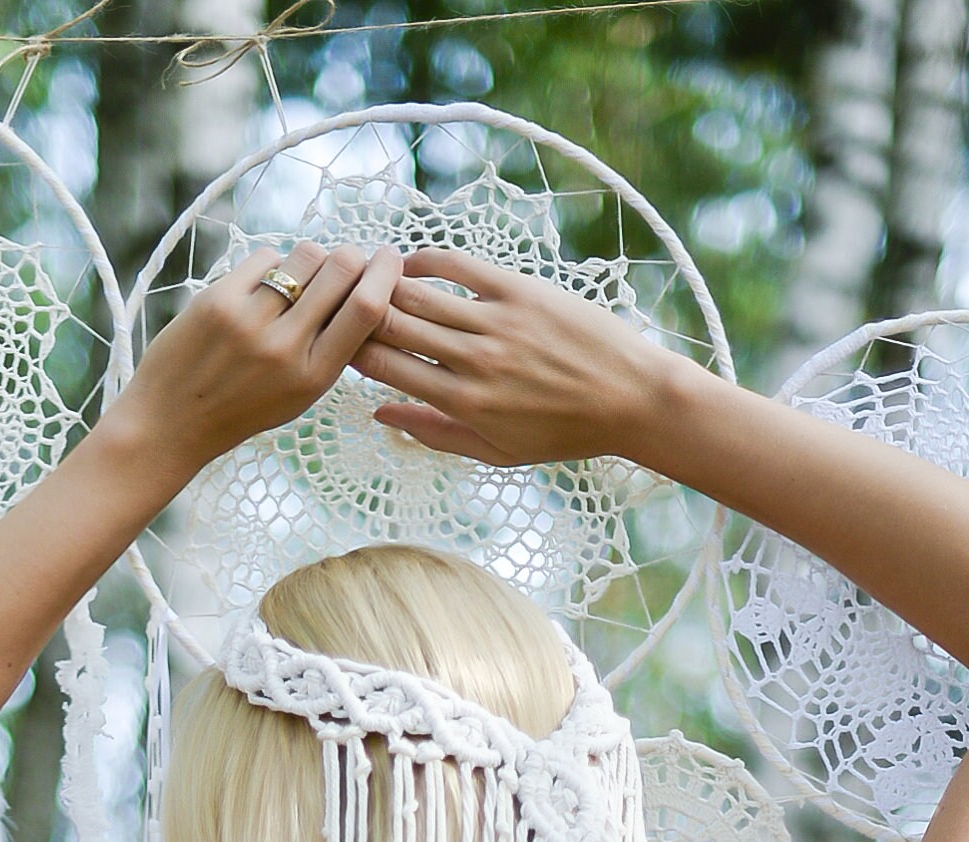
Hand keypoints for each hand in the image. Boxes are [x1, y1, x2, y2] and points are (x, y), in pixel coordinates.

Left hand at [104, 241, 403, 479]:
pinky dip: (271, 265)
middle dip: (351, 257)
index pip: (365, 310)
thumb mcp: (297, 397)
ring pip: (304, 255)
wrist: (169, 424)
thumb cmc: (239, 410)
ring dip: (310, 258)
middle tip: (346, 262)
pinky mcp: (218, 300)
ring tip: (298, 280)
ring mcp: (249, 321)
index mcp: (313, 378)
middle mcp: (285, 348)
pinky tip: (260, 288)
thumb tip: (362, 290)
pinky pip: (265, 257)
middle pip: (340, 269)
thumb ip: (329, 350)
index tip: (389, 260)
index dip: (384, 274)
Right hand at [350, 249, 687, 469]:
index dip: (354, 351)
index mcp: (465, 404)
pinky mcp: (520, 290)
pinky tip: (408, 263)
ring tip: (365, 280)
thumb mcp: (496, 452)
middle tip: (339, 302)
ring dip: (384, 285)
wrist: (630, 398)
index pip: (388, 369)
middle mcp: (476, 361)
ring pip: (419, 296)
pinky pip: (459, 266)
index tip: (339, 343)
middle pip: (395, 328)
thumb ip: (435, 434)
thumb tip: (379, 414)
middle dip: (360, 314)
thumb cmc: (563, 433)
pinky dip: (426, 261)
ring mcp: (497, 323)